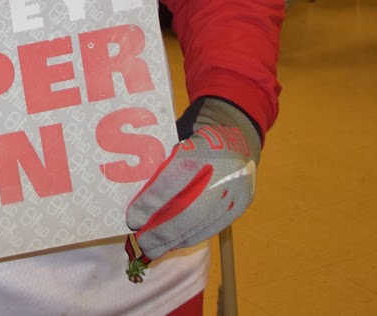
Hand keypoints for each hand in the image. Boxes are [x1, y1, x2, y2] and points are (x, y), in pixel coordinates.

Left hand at [124, 97, 259, 268]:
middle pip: (189, 210)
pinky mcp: (243, 201)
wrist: (235, 127)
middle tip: (141, 243)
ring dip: (176, 240)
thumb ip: (160, 166)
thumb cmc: (194, 132)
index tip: (132, 220)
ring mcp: (236, 187)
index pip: (173, 182)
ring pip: (202, 223)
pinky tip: (176, 243)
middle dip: (162, 231)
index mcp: (201, 147)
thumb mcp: (174, 139)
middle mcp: (222, 169)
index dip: (151, 205)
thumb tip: (137, 200)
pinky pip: (215, 225)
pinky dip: (192, 237)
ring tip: (155, 249)